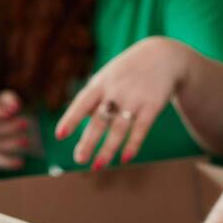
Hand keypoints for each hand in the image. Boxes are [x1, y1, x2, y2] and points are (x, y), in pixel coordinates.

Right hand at [0, 90, 39, 170]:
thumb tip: (15, 105)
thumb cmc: (8, 108)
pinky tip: (21, 162)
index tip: (15, 109)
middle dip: (10, 127)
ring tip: (27, 141)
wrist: (10, 122)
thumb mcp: (7, 100)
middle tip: (26, 123)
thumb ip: (9, 99)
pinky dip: (9, 163)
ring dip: (11, 144)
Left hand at [55, 37, 192, 169]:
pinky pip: (141, 129)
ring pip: (119, 128)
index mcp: (101, 83)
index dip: (71, 119)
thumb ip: (93, 97)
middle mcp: (116, 91)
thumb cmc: (128, 70)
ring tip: (97, 166)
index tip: (60, 136)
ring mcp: (135, 99)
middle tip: (79, 159)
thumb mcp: (108, 76)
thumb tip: (76, 119)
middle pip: (100, 120)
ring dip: (108, 148)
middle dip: (89, 140)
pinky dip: (133, 144)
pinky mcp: (152, 106)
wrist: (163, 56)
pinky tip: (125, 159)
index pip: (82, 102)